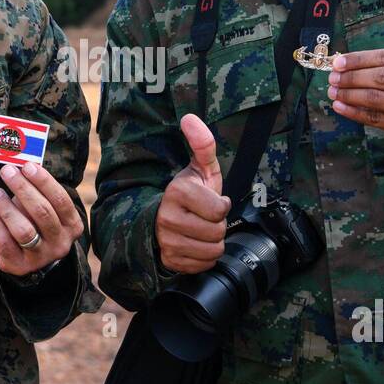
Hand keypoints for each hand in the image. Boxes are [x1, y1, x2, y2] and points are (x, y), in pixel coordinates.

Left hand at [0, 162, 83, 274]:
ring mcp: (40, 256)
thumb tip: (18, 168)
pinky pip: (6, 243)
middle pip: (42, 212)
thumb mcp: (46, 208)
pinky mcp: (19, 265)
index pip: (61, 200)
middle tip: (7, 172)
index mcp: (72, 225)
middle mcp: (60, 242)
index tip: (28, 166)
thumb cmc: (38, 224)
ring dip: (7, 208)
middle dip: (23, 189)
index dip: (44, 182)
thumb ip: (37, 191)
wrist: (34, 258)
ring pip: (24, 230)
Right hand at [155, 113, 230, 273]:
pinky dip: (204, 258)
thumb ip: (203, 145)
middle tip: (205, 217)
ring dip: (212, 242)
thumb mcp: (199, 168)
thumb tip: (190, 118)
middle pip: (217, 232)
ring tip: (201, 230)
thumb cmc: (189, 194)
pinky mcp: (169, 261)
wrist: (161, 220)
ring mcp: (166, 241)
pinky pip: (203, 265)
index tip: (213, 201)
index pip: (219, 210)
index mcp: (177, 191)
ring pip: (212, 251)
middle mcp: (167, 217)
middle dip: (218, 226)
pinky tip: (195, 245)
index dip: (222, 206)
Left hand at [327, 49, 383, 154]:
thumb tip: (349, 64)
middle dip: (352, 77)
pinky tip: (341, 107)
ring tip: (334, 92)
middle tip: (333, 78)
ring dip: (349, 94)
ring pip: (377, 98)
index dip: (360, 59)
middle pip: (381, 77)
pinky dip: (354, 112)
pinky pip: (376, 118)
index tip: (339, 62)